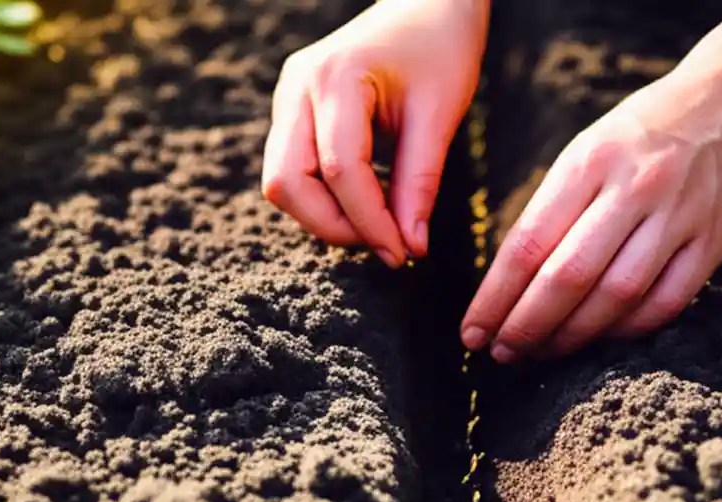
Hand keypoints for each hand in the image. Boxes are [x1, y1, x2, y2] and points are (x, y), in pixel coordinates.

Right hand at [261, 0, 488, 267]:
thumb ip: (420, 183)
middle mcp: (297, 87)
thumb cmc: (441, 48)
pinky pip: (290, 171)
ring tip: (376, 226)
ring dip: (324, 216)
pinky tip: (362, 204)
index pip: (339, 169)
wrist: (425, 4)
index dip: (368, 221)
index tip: (402, 255)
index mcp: (335, 76)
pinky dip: (322, 199)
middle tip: (384, 245)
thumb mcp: (440, 114)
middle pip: (286, 182)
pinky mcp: (291, 112)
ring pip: (280, 182)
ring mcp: (287, 99)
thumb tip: (409, 248)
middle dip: (332, 226)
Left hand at [460, 73, 721, 361]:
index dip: (495, 297)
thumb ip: (548, 213)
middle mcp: (634, 189)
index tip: (471, 331)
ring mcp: (679, 216)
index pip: (528, 244)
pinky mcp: (714, 241)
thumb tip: (504, 288)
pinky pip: (665, 303)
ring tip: (539, 353)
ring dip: (571, 336)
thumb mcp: (582, 154)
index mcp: (588, 162)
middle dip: (526, 325)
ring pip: (616, 296)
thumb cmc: (636, 139)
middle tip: (500, 353)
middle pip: (569, 276)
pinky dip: (625, 330)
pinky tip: (597, 340)